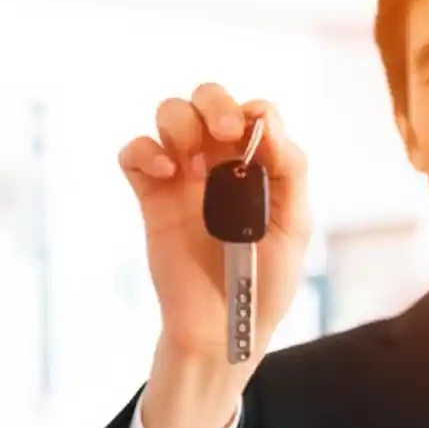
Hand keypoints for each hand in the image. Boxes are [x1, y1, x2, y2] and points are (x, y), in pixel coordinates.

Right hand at [118, 83, 310, 427]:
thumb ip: (289, 170)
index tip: (252, 133)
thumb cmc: (266, 280)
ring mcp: (184, 178)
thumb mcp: (295, 226)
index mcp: (261, 165)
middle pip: (207, 99)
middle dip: (213, 103)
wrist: (224, 328)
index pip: (254, 112)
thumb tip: (267, 121)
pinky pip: (133, 154)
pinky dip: (144, 150)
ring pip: (169, 115)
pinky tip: (165, 173)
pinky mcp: (151, 198)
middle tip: (223, 130)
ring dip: (179, 122)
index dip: (252, 111)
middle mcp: (221, 163)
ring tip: (191, 162)